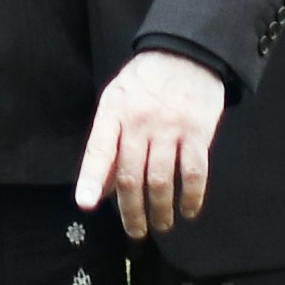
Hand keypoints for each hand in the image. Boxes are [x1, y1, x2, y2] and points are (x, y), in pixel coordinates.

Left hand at [77, 49, 230, 245]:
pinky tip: (188, 210)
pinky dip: (191, 198)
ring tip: (160, 224)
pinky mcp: (198, 132)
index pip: (99, 150)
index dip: (91, 179)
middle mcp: (139, 122)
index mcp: (114, 112)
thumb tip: (102, 189)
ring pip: (161, 181)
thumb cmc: (146, 82)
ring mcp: (170, 127)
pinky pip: (194, 173)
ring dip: (160, 211)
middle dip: (132, 212)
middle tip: (135, 231)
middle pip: (131, 177)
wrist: (186, 53)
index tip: (86, 204)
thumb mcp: (116, 100)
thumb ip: (108, 142)